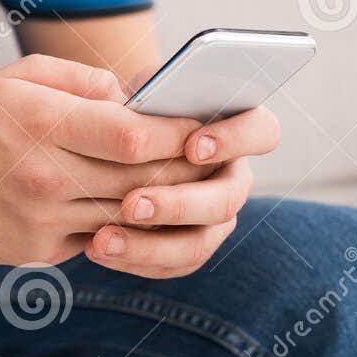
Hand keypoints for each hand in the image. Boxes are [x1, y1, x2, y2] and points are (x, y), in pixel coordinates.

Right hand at [0, 54, 211, 264]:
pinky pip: (100, 239)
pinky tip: (136, 207)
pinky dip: (123, 224)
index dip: (179, 135)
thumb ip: (88, 81)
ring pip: (127, 218)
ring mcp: (42, 220)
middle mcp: (45, 176)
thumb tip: (142, 100)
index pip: (137, 138)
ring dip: (161, 203)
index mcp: (44, 124)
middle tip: (210, 159)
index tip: (201, 127)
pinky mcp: (38, 251)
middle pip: (142, 183)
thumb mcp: (24, 77)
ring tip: (182, 182)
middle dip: (182, 171)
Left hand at [84, 105, 280, 277]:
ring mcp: (216, 218)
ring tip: (102, 239)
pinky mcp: (191, 247)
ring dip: (148, 246)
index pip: (262, 132)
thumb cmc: (139, 107)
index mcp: (238, 130)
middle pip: (226, 200)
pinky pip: (170, 265)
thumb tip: (129, 108)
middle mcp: (234, 178)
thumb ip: (153, 99)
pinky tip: (95, 247)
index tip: (190, 146)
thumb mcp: (146, 91)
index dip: (233, 141)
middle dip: (177, 205)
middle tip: (131, 204)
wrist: (122, 140)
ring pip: (198, 244)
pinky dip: (132, 260)